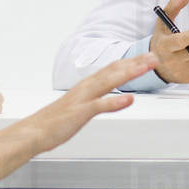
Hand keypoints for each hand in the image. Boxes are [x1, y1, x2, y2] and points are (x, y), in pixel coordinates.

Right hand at [21, 54, 156, 154]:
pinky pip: (99, 106)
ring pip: (109, 82)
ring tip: (146, 68)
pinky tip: (129, 99)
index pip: (112, 68)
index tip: (147, 57)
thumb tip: (108, 97)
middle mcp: (86, 87)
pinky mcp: (79, 113)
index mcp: (86, 85)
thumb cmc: (54, 121)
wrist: (33, 132)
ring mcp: (83, 99)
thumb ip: (94, 98)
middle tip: (154, 57)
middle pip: (114, 70)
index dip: (130, 62)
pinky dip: (114, 101)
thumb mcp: (78, 105)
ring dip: (129, 73)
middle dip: (135, 63)